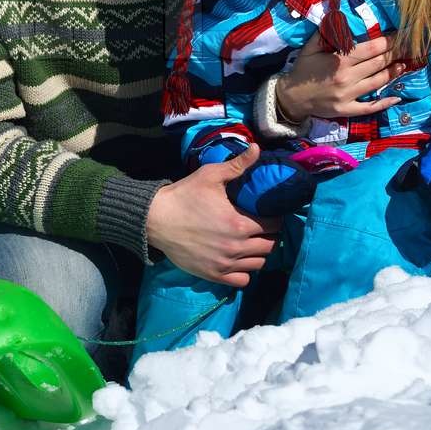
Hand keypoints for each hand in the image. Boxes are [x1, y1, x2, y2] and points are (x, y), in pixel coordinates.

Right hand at [147, 144, 280, 286]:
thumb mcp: (210, 175)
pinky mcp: (214, 275)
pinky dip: (244, 272)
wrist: (156, 219)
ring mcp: (225, 263)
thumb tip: (258, 148)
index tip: (269, 213)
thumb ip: (237, 165)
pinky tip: (238, 260)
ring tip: (251, 243)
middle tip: (261, 227)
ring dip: (258, 253)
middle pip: (270, 246)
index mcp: (240, 223)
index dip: (274, 218)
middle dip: (269, 235)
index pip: (274, 225)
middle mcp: (236, 247)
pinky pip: (242, 281)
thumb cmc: (184, 195)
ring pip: (258, 264)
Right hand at [277, 33, 411, 121]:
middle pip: (379, 64)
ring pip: (378, 82)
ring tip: (404, 65)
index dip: (389, 41)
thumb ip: (325, 33)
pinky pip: (370, 107)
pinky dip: (385, 103)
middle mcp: (347, 78)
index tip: (400, 35)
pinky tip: (396, 98)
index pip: (371, 49)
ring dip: (393, 73)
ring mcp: (349, 95)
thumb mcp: (309, 48)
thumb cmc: (302, 70)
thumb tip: (338, 16)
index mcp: (340, 61)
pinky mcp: (348, 110)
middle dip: (395, 54)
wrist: (291, 97)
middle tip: (408, 47)